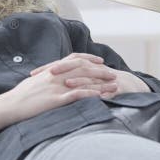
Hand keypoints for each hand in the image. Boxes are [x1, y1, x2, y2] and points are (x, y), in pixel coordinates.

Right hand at [0, 53, 117, 134]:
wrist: (10, 105)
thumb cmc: (18, 97)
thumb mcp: (33, 83)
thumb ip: (45, 79)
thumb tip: (51, 79)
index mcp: (50, 71)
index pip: (73, 59)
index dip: (88, 59)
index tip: (99, 61)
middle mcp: (55, 76)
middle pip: (83, 68)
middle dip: (100, 70)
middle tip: (113, 73)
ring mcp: (56, 87)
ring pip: (84, 81)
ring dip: (101, 83)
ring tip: (114, 86)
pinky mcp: (56, 100)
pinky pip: (77, 95)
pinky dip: (91, 94)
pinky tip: (102, 96)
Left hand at [33, 53, 149, 97]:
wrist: (127, 85)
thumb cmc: (97, 84)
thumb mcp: (79, 81)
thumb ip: (62, 81)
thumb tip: (40, 84)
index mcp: (81, 66)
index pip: (62, 64)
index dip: (47, 68)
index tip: (33, 74)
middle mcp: (92, 68)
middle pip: (74, 65)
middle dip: (60, 68)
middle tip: (47, 73)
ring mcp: (104, 76)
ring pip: (90, 76)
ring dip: (78, 79)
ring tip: (66, 83)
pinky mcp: (116, 86)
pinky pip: (107, 88)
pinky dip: (99, 91)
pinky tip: (92, 96)